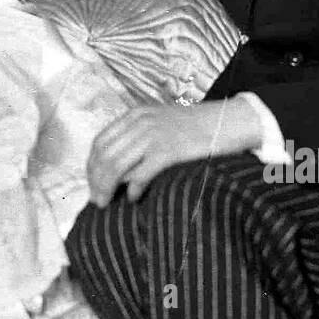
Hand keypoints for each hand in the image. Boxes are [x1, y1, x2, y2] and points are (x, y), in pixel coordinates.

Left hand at [86, 100, 262, 206]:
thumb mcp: (160, 123)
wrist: (226, 121)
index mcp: (135, 115)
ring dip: (107, 187)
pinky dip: (133, 189)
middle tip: (97, 200)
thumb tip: (119, 170)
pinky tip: (134, 198)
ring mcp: (154, 136)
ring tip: (107, 203)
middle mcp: (140, 123)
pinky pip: (141, 174)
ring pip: (116, 166)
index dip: (91, 165)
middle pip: (104, 155)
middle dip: (95, 180)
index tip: (92, 183)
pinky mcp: (168, 151)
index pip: (100, 141)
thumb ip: (138, 138)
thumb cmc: (195, 128)